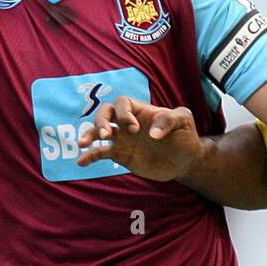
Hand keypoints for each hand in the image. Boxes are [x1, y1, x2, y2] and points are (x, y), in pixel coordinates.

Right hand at [76, 96, 202, 180]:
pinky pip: (100, 153)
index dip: (123, 113)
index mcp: (140, 111)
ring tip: (83, 144)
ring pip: (98, 131)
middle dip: (101, 121)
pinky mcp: (121, 155)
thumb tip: (153, 134)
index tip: (135, 129)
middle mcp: (128, 123)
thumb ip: (171, 120)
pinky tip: (81, 162)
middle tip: (105, 135)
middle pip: (105, 113)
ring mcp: (123, 139)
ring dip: (90, 135)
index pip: (122, 103)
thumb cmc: (185, 136)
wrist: (184, 161)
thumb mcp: (184, 121)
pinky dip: (90, 156)